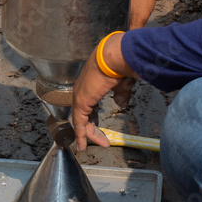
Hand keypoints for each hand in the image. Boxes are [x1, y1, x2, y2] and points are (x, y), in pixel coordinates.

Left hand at [71, 32, 135, 150]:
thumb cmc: (121, 65)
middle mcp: (82, 91)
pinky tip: (83, 145)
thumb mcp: (122, 84)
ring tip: (102, 144)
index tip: (98, 128)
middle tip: (103, 141)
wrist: (116, 55)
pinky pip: (79, 123)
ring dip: (90, 134)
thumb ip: (120, 95)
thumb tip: (121, 104)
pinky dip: (81, 135)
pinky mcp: (80, 102)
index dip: (93, 118)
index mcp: (90, 85)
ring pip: (81, 121)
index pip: (89, 106)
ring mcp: (79, 96)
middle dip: (93, 129)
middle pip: (84, 115)